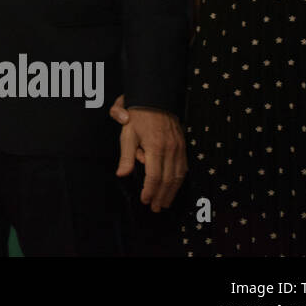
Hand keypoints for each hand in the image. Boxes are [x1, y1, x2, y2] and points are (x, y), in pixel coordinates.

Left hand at [111, 94, 186, 211]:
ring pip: (178, 176)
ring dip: (172, 192)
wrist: (155, 98)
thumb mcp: (127, 133)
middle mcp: (170, 150)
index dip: (150, 191)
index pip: (154, 176)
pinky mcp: (183, 145)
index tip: (145, 200)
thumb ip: (125, 155)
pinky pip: (183, 167)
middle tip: (155, 208)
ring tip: (164, 202)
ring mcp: (179, 148)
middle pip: (168, 180)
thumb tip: (121, 174)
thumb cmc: (138, 115)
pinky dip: (179, 180)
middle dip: (161, 196)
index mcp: (155, 147)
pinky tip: (174, 187)